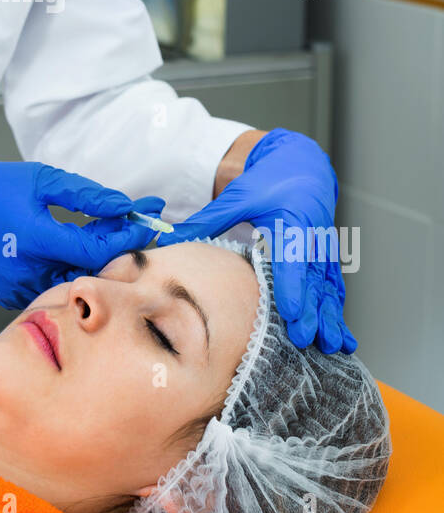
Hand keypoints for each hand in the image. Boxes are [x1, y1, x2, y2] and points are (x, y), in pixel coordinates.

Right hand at [0, 154, 164, 309]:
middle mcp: (28, 272)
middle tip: (138, 225)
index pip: (98, 249)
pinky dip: (68, 268)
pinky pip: (52, 285)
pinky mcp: (10, 295)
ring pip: (74, 280)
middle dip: (118, 248)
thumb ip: (85, 196)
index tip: (151, 220)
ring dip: (95, 260)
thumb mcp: (39, 180)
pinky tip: (74, 249)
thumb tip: (124, 206)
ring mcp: (18, 288)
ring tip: (108, 234)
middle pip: (91, 269)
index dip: (130, 236)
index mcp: (35, 240)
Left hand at [162, 128, 354, 354]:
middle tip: (304, 339)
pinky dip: (337, 313)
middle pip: (312, 282)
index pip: (292, 260)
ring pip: (328, 289)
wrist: (302, 167)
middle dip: (311, 312)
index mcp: (291, 223)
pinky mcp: (327, 259)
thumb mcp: (239, 195)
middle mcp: (312, 240)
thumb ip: (209, 218)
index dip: (292, 286)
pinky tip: (343, 338)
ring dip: (330, 318)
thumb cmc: (270, 181)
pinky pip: (334, 289)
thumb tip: (169, 236)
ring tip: (332, 346)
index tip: (291, 312)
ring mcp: (322, 251)